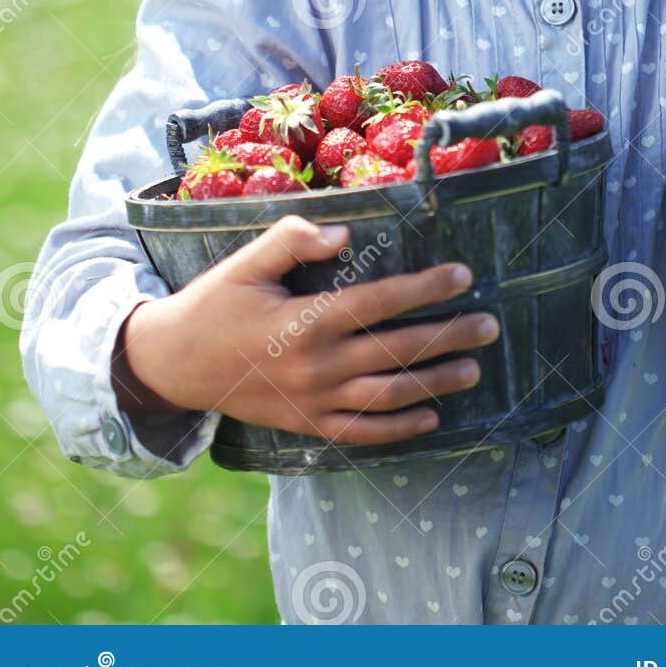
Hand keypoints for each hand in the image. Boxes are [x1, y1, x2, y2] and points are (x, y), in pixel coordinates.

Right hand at [116, 216, 499, 446]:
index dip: (424, 289)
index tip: (463, 275)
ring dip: (436, 384)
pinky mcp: (308, 425)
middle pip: (397, 352)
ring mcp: (314, 402)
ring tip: (474, 369)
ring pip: (388, 397)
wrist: (175, 365)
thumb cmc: (215, 304)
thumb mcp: (246, 262)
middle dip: (449, 337)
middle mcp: (317, 367)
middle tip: (490, 324)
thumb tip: (344, 232)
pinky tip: (430, 418)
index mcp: (306, 322)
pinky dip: (399, 430)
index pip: (380, 303)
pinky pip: (362, 434)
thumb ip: (293, 239)